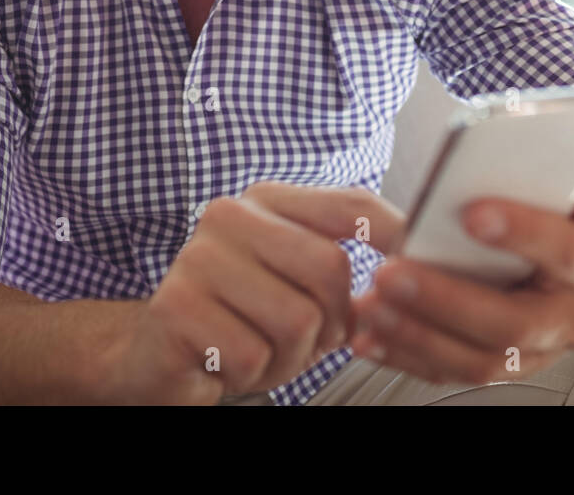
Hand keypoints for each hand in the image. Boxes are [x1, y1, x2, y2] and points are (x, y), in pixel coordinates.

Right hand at [126, 182, 404, 402]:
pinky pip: (254, 356)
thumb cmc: (240, 318)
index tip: (418, 265)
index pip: (350, 206)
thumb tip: (412, 263)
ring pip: (297, 320)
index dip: (394, 235)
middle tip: (305, 338)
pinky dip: (253, 373)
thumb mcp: (295, 281)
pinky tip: (229, 360)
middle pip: (330, 269)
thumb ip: (341, 260)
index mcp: (266, 200)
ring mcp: (197, 258)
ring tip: (261, 348)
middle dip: (331, 321)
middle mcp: (229, 216)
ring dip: (290, 356)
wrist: (156, 354)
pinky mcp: (175, 307)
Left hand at [348, 181, 573, 385]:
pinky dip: (404, 357)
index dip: (523, 232)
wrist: (569, 276)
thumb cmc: (556, 226)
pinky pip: (448, 374)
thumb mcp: (569, 203)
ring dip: (417, 334)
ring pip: (478, 360)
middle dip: (445, 299)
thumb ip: (572, 192)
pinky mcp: (496, 369)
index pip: (564, 251)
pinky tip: (367, 337)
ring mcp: (534, 355)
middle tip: (391, 271)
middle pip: (511, 322)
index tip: (472, 213)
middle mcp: (568, 321)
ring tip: (372, 304)